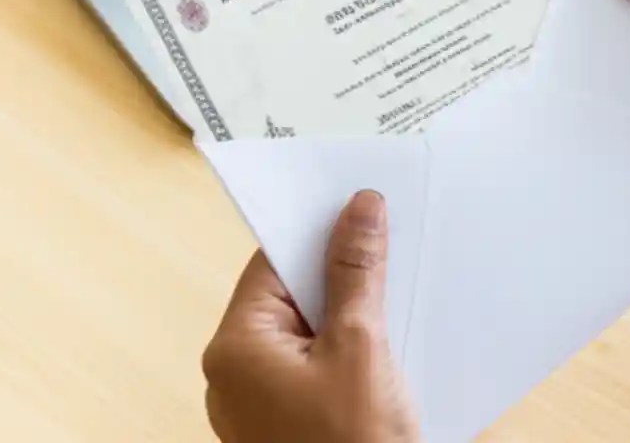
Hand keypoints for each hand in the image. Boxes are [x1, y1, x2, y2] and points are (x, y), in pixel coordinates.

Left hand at [202, 190, 419, 442]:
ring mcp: (260, 404)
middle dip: (340, 273)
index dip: (316, 232)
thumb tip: (358, 212)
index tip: (356, 207)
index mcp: (234, 349)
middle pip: (289, 296)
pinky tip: (389, 343)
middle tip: (387, 246)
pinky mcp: (289, 423)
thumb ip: (356, 273)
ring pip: (307, 332)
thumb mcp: (361, 347)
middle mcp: (236, 375)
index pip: (271, 264)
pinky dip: (350, 349)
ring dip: (350, 313)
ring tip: (395, 297)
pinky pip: (316, 366)